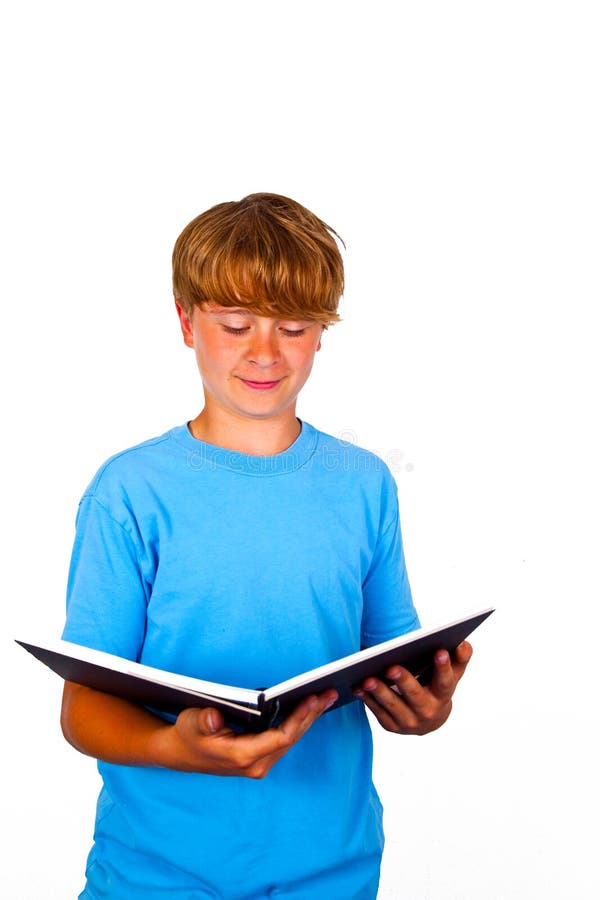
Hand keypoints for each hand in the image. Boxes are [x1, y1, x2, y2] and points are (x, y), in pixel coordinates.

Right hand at [160, 689, 337, 777]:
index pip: (281, 737)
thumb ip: (203, 721)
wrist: (180, 753)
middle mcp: (256, 765)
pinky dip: (299, 722)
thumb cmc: (188, 735)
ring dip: (309, 718)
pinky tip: (310, 708)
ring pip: (291, 739)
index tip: (313, 698)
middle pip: (292, 738)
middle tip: (330, 693)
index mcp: (242, 757)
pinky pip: (285, 739)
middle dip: (311, 714)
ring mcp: (259, 763)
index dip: (299, 717)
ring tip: (326, 697)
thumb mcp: (191, 724)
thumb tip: (213, 718)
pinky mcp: (260, 758)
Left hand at [354, 641, 472, 734]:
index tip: (439, 650)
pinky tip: (357, 687)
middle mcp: (428, 712)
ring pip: (394, 706)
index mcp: (443, 696)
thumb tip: (464, 643)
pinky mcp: (392, 726)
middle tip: (391, 667)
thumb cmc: (438, 686)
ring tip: (367, 679)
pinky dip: (368, 700)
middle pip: (415, 696)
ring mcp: (410, 722)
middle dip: (404, 681)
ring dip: (380, 693)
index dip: (444, 667)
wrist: (429, 718)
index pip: (445, 682)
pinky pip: (378, 712)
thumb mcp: (451, 673)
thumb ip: (458, 658)